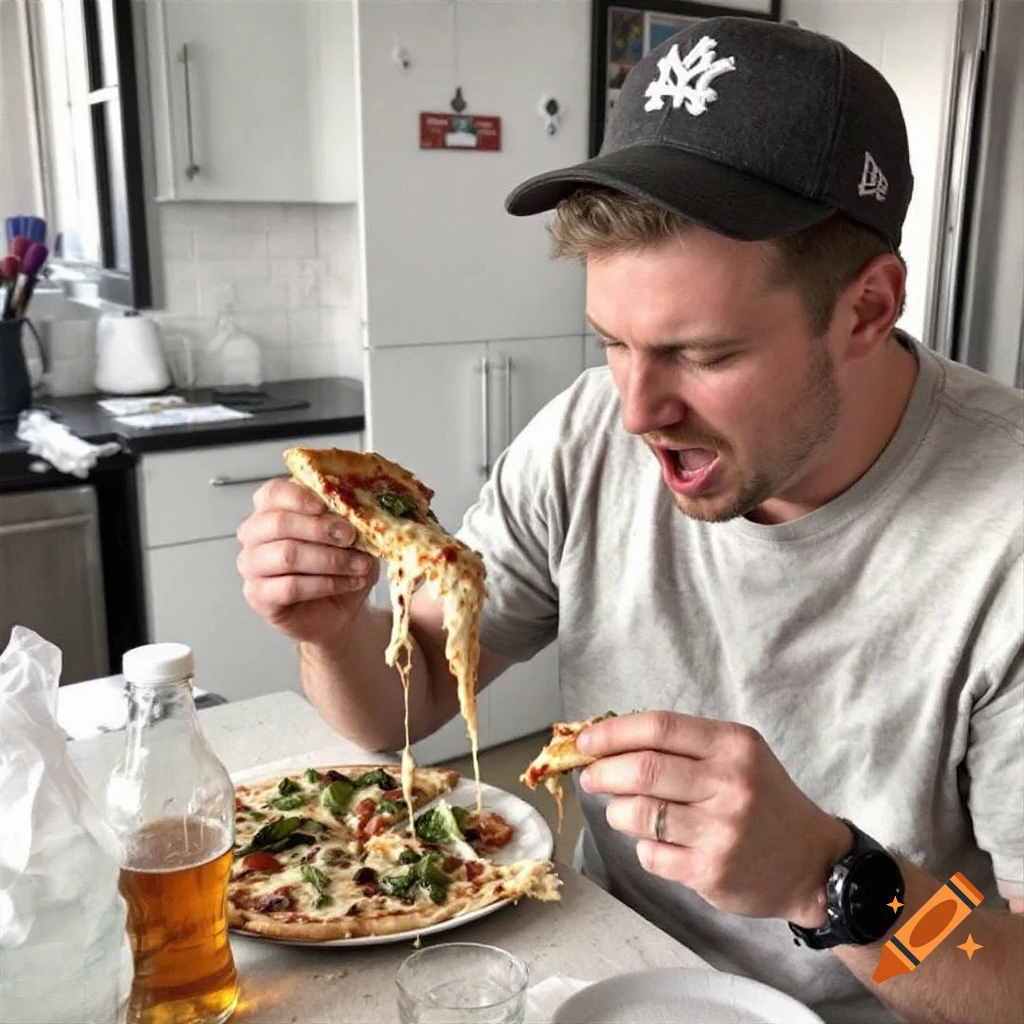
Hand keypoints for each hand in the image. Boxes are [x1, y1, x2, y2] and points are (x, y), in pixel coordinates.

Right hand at [236, 478, 379, 644]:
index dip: (299, 497)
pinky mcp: (258, 595)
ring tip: (359, 565)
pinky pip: (291, 587)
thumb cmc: (337, 566)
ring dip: (330, 560)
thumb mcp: (349, 536)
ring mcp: (252, 566)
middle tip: (350, 536)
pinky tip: (348, 583)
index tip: (326, 506)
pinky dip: (326, 584)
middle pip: (279, 523)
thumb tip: (358, 509)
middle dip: (320, 529)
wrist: (337, 609)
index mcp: (271, 509)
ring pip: (287, 556)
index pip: (273, 493)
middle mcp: (254, 534)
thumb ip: (347, 519)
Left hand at [577, 711, 851, 925]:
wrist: (813, 863)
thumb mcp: (737, 755)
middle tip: (590, 777)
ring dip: (617, 811)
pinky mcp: (711, 872)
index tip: (585, 742)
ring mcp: (720, 831)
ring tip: (622, 810)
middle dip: (603, 773)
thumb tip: (611, 741)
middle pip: (642, 770)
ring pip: (639, 814)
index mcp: (733, 745)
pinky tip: (656, 842)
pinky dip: (641, 846)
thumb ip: (683, 744)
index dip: (612, 733)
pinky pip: (651, 854)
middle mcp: (729, 784)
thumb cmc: (764, 800)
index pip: (659, 727)